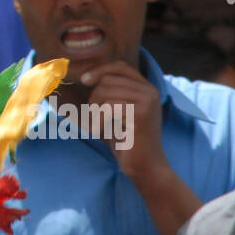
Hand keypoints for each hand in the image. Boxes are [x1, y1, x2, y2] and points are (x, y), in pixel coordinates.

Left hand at [78, 61, 165, 181]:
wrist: (146, 168)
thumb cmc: (127, 141)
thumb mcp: (117, 113)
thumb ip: (109, 94)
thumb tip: (84, 76)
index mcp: (147, 88)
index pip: (120, 66)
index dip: (100, 70)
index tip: (84, 81)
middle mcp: (150, 91)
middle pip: (108, 80)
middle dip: (94, 98)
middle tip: (95, 119)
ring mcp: (147, 101)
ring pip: (105, 93)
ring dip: (95, 111)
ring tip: (100, 126)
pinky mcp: (141, 113)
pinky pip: (108, 107)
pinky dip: (98, 120)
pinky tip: (101, 132)